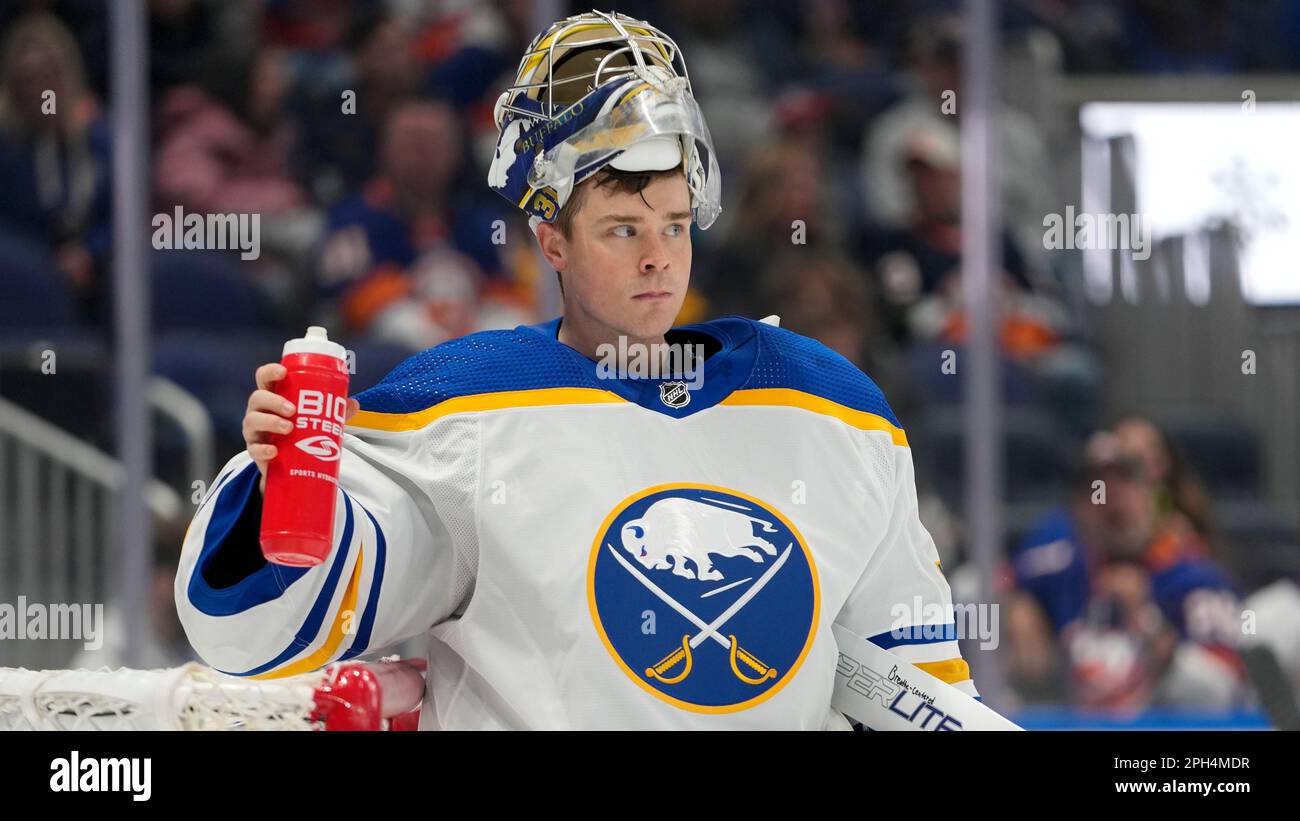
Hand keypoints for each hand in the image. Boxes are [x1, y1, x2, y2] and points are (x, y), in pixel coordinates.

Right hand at [244, 363, 359, 493]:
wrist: (288, 463)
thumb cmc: (299, 431)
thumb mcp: (317, 419)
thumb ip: (334, 411)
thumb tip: (354, 404)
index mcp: (273, 396)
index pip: (265, 378)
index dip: (271, 372)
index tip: (284, 372)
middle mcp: (260, 411)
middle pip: (258, 397)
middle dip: (274, 401)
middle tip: (293, 409)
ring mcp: (254, 430)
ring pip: (252, 420)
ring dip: (270, 422)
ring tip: (288, 428)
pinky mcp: (255, 450)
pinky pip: (254, 449)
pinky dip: (263, 449)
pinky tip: (274, 451)